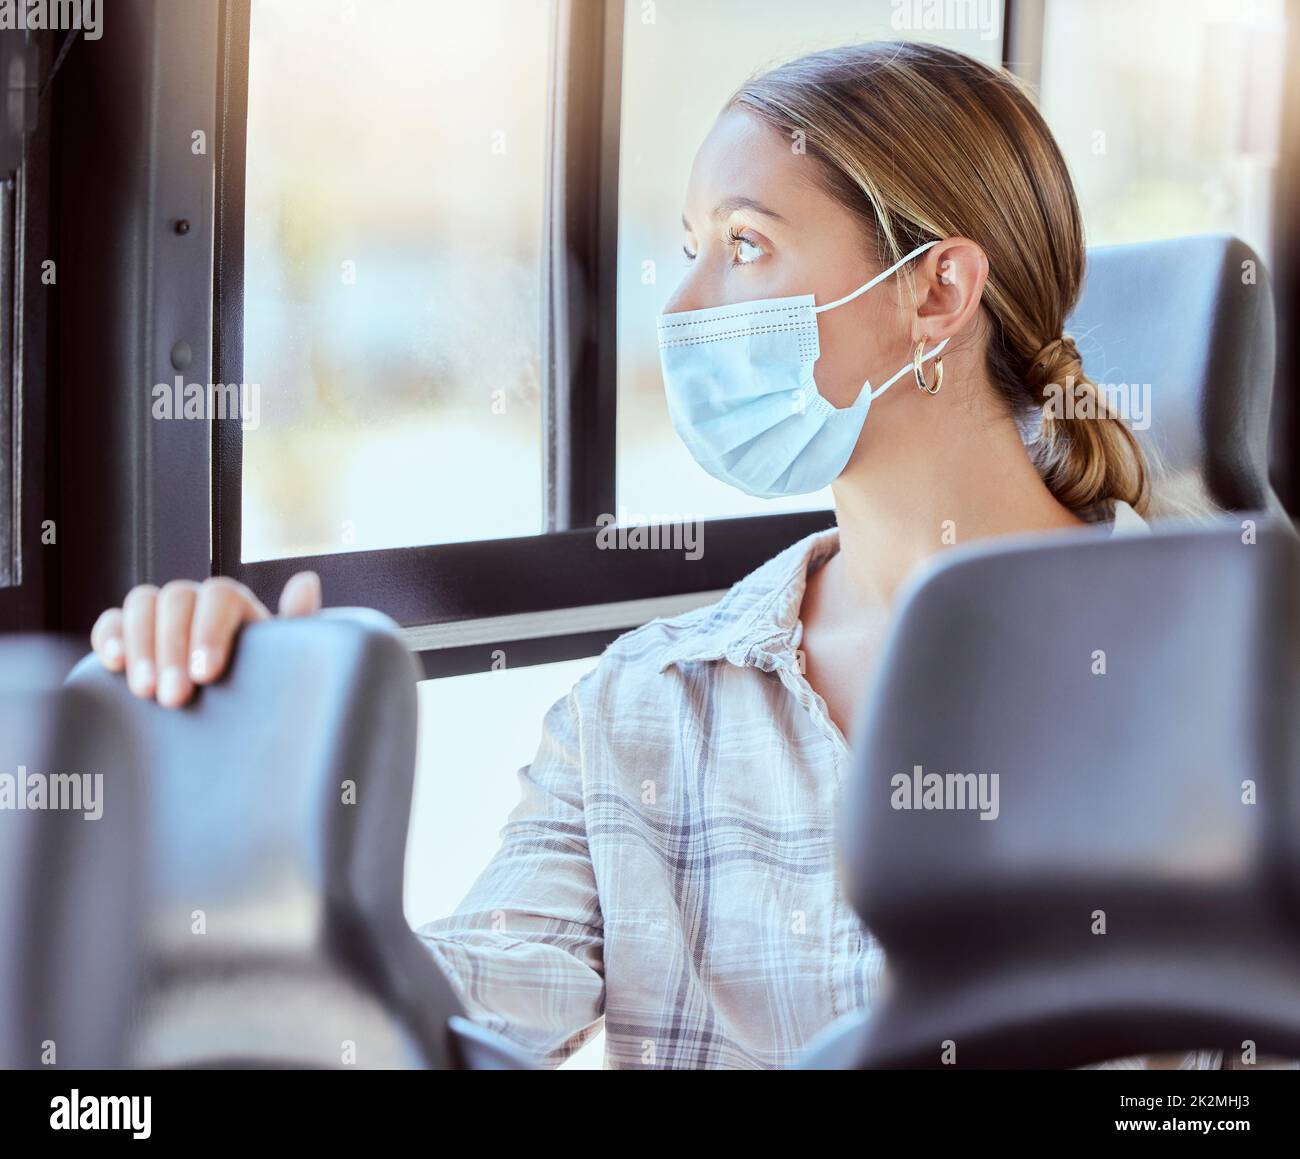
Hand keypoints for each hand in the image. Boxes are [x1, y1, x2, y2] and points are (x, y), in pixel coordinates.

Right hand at [90, 572, 321, 707]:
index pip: (219, 596)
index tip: (206, 674)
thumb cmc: (262, 688)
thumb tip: (306, 581)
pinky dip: (108, 636)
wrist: (233, 722)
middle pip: (177, 600)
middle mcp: (196, 603)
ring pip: (142, 603)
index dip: (210, 631)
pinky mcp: (128, 635)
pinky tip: (114, 665)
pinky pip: (110, 621)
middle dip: (172, 649)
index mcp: (235, 606)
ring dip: (141, 644)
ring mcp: (160, 616)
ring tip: (145, 692)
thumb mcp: (285, 662)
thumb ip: (298, 624)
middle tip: (174, 698)